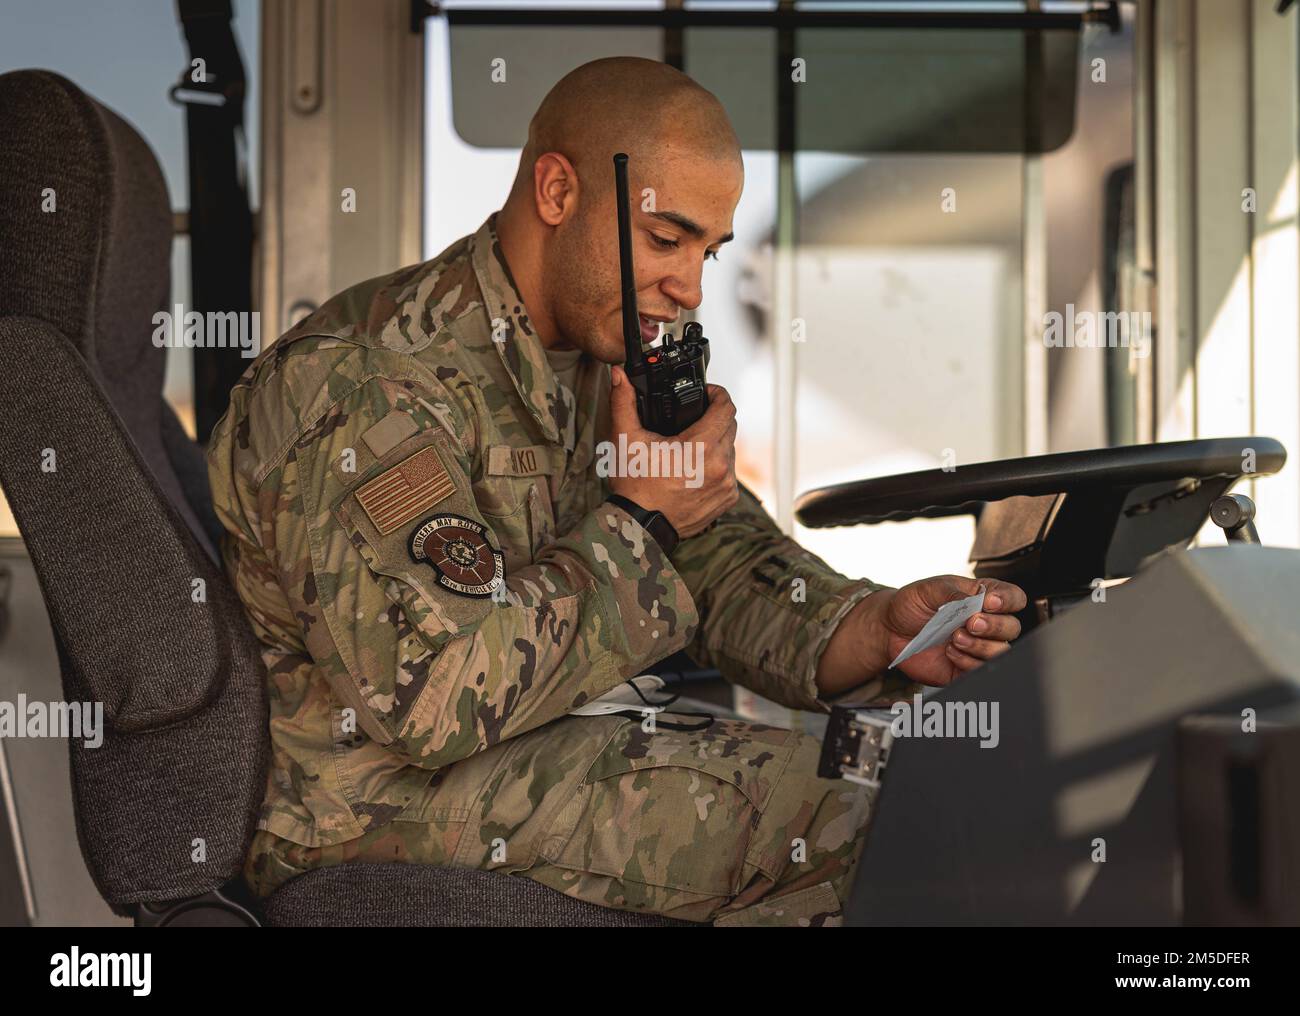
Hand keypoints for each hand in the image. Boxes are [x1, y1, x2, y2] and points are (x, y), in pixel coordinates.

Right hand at [606, 365, 738, 537]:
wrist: (640, 526)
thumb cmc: (635, 486)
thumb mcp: (627, 440)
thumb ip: (624, 402)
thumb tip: (618, 374)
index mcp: (703, 447)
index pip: (726, 407)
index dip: (717, 394)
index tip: (706, 394)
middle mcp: (722, 466)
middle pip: (729, 427)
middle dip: (713, 418)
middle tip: (692, 419)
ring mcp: (727, 485)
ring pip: (730, 450)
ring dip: (716, 443)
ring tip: (691, 447)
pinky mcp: (727, 499)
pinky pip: (729, 473)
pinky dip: (716, 467)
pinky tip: (695, 469)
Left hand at [880, 576, 1026, 685]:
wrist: (889, 630)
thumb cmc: (911, 605)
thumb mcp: (929, 589)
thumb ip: (954, 593)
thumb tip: (975, 601)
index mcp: (982, 597)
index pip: (1014, 598)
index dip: (1008, 600)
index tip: (989, 602)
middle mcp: (985, 622)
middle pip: (1012, 627)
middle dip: (994, 626)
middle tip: (971, 623)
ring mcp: (978, 646)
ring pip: (1001, 651)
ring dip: (980, 646)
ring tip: (955, 638)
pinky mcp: (966, 667)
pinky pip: (980, 670)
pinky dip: (967, 662)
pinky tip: (950, 652)